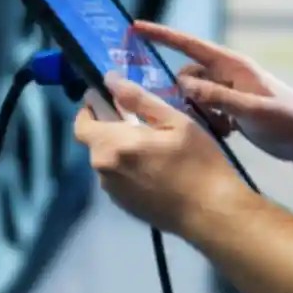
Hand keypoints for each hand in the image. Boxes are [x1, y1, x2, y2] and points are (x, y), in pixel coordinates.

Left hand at [74, 73, 251, 234]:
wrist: (211, 214)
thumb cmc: (198, 162)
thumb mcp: (174, 121)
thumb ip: (138, 99)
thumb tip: (109, 79)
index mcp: (112, 145)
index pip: (81, 123)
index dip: (91, 109)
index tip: (111, 101)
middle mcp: (104, 170)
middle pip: (96, 142)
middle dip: (112, 129)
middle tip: (144, 124)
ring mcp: (112, 192)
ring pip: (108, 160)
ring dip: (122, 150)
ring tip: (155, 149)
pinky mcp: (123, 206)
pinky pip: (118, 178)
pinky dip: (130, 169)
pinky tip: (157, 171)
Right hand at [128, 20, 292, 161]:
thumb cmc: (288, 120)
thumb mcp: (252, 110)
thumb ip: (219, 98)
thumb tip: (184, 85)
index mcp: (233, 65)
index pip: (190, 45)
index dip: (162, 35)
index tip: (135, 27)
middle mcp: (228, 74)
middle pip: (187, 76)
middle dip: (185, 95)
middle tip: (202, 115)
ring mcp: (228, 92)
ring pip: (194, 97)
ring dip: (199, 113)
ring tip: (224, 128)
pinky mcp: (230, 110)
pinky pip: (205, 112)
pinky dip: (210, 123)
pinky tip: (229, 134)